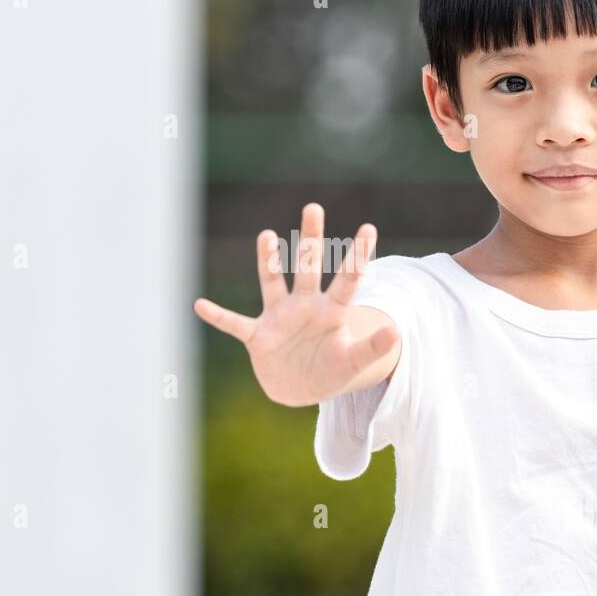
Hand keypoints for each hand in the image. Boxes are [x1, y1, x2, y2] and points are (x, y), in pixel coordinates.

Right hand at [193, 202, 398, 406]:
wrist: (302, 388)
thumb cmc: (330, 371)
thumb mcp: (353, 364)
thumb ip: (372, 348)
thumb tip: (397, 332)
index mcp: (331, 311)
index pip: (347, 280)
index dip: (357, 256)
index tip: (369, 228)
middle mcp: (304, 306)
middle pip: (307, 267)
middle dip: (310, 239)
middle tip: (313, 207)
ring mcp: (279, 318)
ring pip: (272, 282)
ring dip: (268, 261)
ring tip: (267, 235)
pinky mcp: (258, 336)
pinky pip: (235, 324)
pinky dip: (218, 316)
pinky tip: (200, 305)